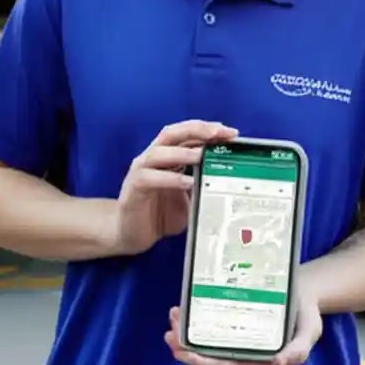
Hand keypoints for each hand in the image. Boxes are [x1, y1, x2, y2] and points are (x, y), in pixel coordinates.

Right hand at [113, 120, 237, 254]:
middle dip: (196, 130)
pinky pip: (150, 178)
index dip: (208, 130)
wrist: (131, 234)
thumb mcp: (189, 197)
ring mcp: (140, 171)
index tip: (231, 133)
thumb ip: (203, 184)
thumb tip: (232, 180)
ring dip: (183, 152)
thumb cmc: (161, 213)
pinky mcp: (133, 188)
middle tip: (219, 133)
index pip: (187, 134)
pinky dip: (170, 178)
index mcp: (167, 155)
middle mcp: (152, 157)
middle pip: (172, 134)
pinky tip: (187, 182)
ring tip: (203, 154)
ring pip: (159, 153)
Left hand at [164, 288, 323, 364]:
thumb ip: (299, 349)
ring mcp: (238, 339)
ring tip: (173, 317)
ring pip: (207, 342)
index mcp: (262, 362)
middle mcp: (246, 354)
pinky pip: (211, 326)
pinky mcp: (234, 324)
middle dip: (187, 349)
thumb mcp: (310, 331)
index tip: (184, 351)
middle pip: (212, 358)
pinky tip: (182, 309)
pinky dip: (195, 319)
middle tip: (170, 334)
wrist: (305, 292)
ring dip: (186, 333)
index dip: (205, 362)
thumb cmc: (307, 314)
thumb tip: (279, 363)